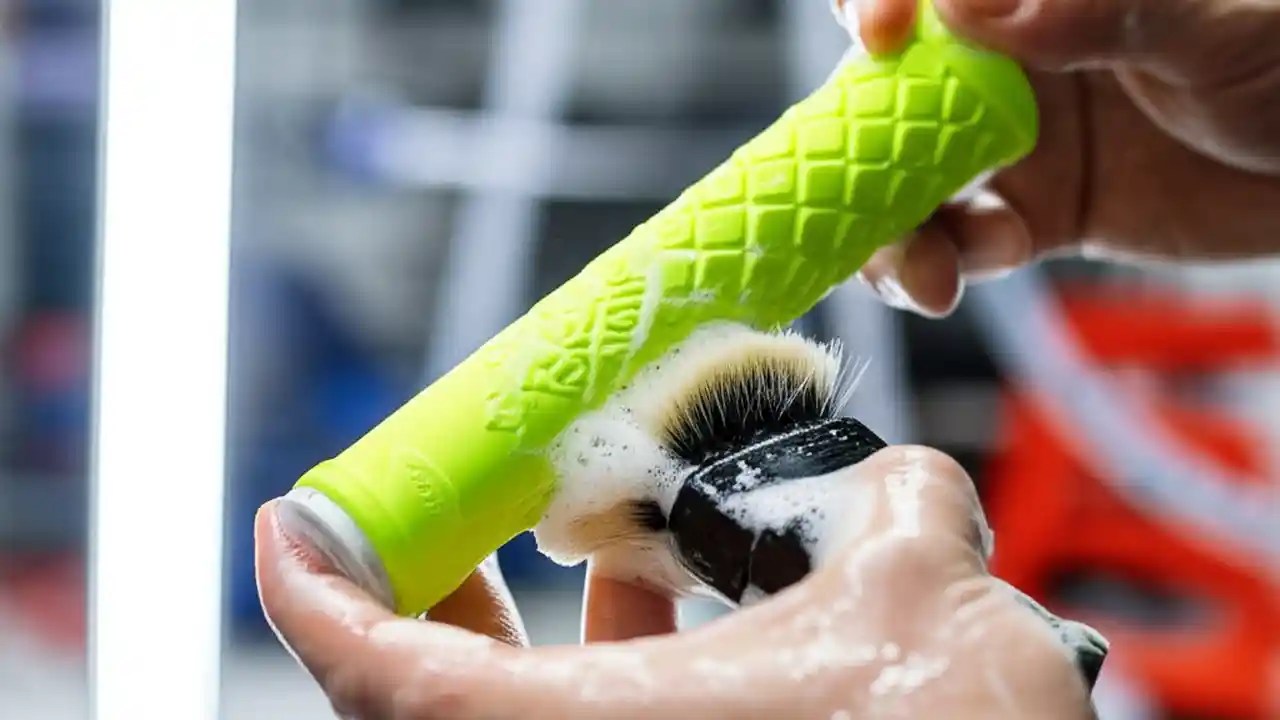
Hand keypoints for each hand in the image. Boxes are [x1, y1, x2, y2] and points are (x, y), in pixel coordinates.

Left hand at [256, 447, 1097, 718]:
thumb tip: (886, 476)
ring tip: (558, 533)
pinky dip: (602, 667)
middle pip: (427, 703)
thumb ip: (882, 493)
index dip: (316, 597)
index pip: (384, 683)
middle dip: (415, 598)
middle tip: (423, 515)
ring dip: (522, 629)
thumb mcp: (918, 581)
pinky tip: (663, 593)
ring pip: (516, 717)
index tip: (291, 525)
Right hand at [834, 0, 1279, 316]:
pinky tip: (984, 258)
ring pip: (913, 183)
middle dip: (856, 149)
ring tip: (917, 270)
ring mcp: (1014, 141)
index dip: (879, 8)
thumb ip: (1092, 9)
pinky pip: (968, 239)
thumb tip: (966, 9)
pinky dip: (955, 259)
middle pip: (890, 98)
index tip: (878, 38)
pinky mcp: (1035, 212)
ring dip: (895, 230)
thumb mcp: (1206, 22)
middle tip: (847, 196)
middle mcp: (1006, 63)